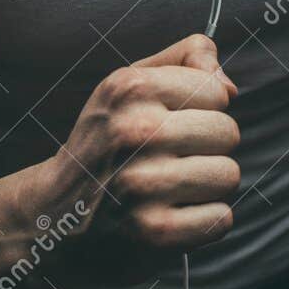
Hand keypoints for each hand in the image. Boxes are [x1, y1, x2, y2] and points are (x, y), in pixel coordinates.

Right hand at [53, 34, 240, 280]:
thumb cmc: (107, 140)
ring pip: (228, 175)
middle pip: (228, 133)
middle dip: (208, 146)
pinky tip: (172, 212)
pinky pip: (221, 218)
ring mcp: (143, 183)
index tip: (172, 120)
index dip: (203, 107)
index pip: (218, 92)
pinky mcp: (155, 230)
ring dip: (207, 184)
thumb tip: (231, 87)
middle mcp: (135, 131)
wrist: (57, 208)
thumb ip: (186, 59)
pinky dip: (204, 219)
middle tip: (172, 156)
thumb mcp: (131, 83)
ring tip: (171, 184)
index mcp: (131, 88)